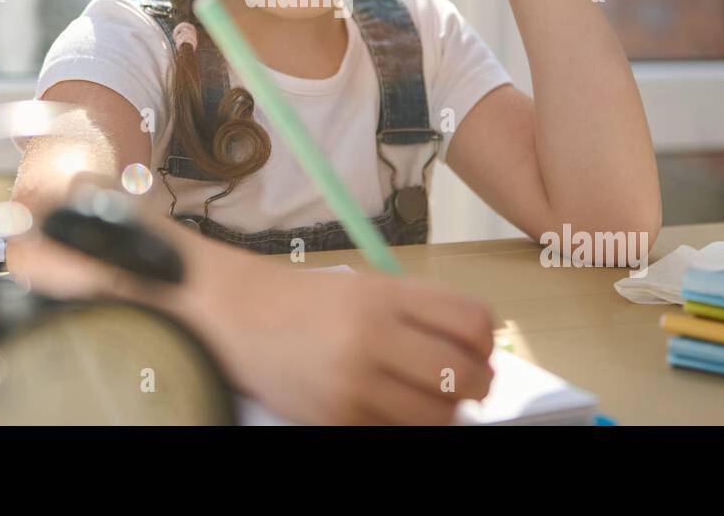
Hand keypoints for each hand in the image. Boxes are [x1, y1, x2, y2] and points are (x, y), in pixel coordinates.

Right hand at [10, 215, 496, 424]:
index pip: (474, 321)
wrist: (236, 315)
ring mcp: (352, 380)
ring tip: (421, 401)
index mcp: (387, 294)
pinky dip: (399, 428)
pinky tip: (385, 411)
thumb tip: (475, 357)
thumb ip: (418, 312)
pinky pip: (392, 435)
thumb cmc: (304, 302)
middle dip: (475, 387)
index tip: (478, 352)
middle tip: (463, 388)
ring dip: (441, 415)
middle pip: (464, 374)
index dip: (487, 343)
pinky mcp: (333, 418)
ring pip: (437, 416)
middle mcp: (373, 335)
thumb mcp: (365, 287)